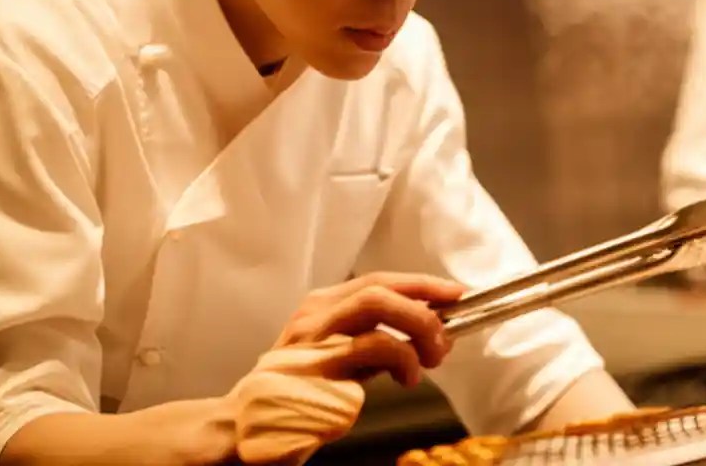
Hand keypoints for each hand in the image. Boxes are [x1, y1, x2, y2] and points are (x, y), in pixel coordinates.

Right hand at [273, 272, 465, 385]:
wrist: (250, 425)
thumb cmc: (304, 391)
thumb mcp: (340, 354)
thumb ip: (375, 338)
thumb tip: (430, 330)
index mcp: (321, 306)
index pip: (378, 280)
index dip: (421, 284)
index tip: (455, 293)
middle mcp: (315, 316)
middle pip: (379, 288)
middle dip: (424, 305)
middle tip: (444, 336)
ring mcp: (313, 340)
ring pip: (376, 305)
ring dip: (416, 328)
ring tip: (429, 357)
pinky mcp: (317, 368)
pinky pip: (370, 348)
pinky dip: (401, 359)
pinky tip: (407, 379)